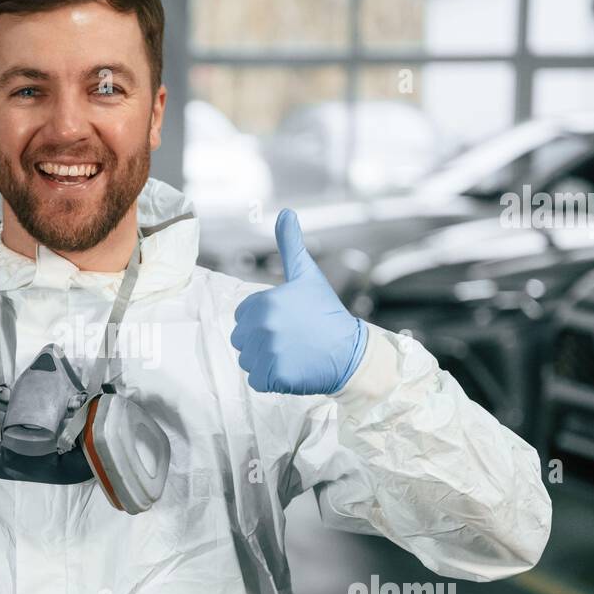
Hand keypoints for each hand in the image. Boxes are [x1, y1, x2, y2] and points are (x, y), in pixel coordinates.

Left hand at [231, 208, 367, 394]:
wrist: (351, 352)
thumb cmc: (326, 313)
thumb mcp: (308, 276)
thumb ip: (291, 246)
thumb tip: (285, 212)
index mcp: (264, 303)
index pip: (243, 317)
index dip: (263, 321)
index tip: (288, 322)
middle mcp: (263, 327)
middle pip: (242, 341)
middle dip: (262, 342)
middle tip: (292, 340)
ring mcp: (268, 354)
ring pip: (248, 361)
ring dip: (266, 362)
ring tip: (293, 354)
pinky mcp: (275, 377)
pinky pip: (258, 381)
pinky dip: (272, 380)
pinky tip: (293, 370)